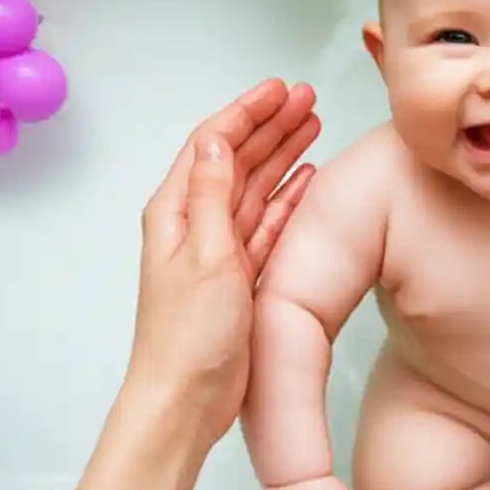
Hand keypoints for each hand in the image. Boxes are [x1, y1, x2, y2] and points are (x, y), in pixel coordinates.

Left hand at [126, 78, 319, 445]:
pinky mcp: (242, 275)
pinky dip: (289, 199)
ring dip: (283, 155)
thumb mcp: (204, 256)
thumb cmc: (186, 338)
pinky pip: (269, 223)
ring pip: (257, 186)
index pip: (213, 143)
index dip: (246, 111)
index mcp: (177, 213)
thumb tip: (220, 140)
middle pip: (238, 159)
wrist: (185, 401)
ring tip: (312, 125)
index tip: (278, 88)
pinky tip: (307, 180)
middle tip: (304, 97)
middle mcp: (196, 225)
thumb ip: (213, 195)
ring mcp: (221, 250)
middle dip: (270, 124)